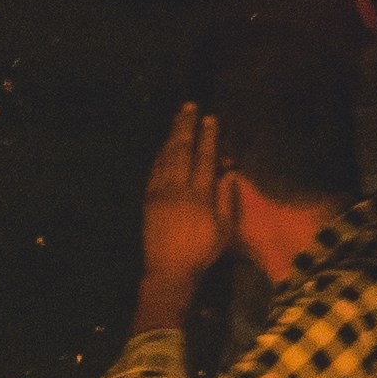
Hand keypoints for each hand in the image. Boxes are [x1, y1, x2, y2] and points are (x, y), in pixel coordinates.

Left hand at [135, 105, 228, 311]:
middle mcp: (177, 189)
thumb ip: (226, 198)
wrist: (168, 270)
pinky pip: (155, 169)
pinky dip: (161, 153)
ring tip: (178, 119)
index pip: (205, 158)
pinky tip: (165, 145)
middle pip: (181, 150)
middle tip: (189, 107)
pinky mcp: (148, 199)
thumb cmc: (201, 252)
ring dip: (172, 136)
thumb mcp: (224, 229)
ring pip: (165, 156)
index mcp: (199, 195)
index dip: (208, 137)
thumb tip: (227, 172)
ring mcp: (159, 192)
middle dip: (186, 126)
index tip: (210, 119)